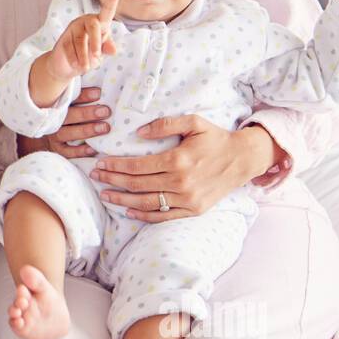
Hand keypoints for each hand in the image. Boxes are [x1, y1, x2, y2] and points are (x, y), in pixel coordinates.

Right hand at [18, 86, 109, 159]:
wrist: (43, 132)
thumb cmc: (63, 111)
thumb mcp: (67, 99)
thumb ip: (77, 90)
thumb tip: (98, 72)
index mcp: (57, 103)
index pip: (70, 98)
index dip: (84, 95)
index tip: (99, 93)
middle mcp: (54, 119)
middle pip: (70, 115)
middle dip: (88, 113)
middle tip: (106, 111)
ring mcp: (54, 135)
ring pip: (69, 133)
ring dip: (87, 130)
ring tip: (104, 128)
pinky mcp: (57, 149)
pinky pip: (67, 152)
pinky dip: (80, 151)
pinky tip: (93, 148)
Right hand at [42, 0, 121, 82]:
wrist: (67, 66)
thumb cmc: (88, 56)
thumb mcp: (100, 52)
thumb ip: (106, 48)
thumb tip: (113, 50)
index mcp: (99, 23)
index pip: (107, 11)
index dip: (112, 0)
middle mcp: (86, 21)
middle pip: (93, 27)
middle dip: (95, 43)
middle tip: (96, 57)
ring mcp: (74, 28)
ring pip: (81, 41)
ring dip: (84, 57)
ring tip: (85, 68)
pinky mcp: (63, 37)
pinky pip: (70, 48)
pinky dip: (75, 59)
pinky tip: (76, 65)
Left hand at [88, 115, 273, 221]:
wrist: (242, 159)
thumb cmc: (215, 138)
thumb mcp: (194, 122)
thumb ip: (165, 124)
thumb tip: (139, 132)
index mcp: (178, 160)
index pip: (137, 165)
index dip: (116, 165)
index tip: (100, 162)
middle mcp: (181, 182)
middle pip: (137, 184)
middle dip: (113, 180)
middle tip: (95, 176)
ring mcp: (187, 199)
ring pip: (146, 202)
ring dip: (122, 199)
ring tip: (105, 194)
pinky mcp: (193, 210)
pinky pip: (163, 216)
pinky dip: (144, 215)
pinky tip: (128, 211)